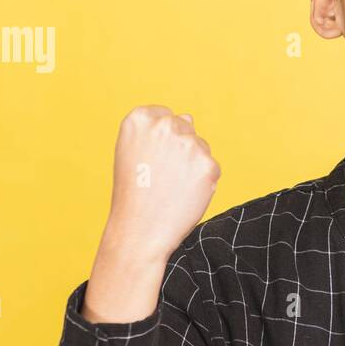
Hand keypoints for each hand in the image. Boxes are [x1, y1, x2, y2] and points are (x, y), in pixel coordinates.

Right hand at [101, 105, 221, 265]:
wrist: (139, 230)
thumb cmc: (134, 193)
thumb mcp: (133, 153)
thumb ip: (157, 131)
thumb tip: (190, 117)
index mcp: (139, 119)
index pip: (164, 115)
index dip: (159, 140)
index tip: (150, 159)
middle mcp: (165, 125)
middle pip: (186, 127)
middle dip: (179, 149)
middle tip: (161, 176)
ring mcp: (188, 144)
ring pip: (201, 147)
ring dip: (192, 164)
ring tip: (171, 187)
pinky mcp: (208, 164)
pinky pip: (211, 167)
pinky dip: (203, 181)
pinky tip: (185, 194)